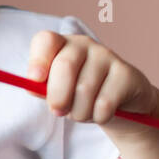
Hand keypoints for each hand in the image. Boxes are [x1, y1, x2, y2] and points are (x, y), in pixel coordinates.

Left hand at [25, 29, 158, 128]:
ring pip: (84, 90)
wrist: (121, 104)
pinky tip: (102, 114)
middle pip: (65, 66)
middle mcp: (84, 44)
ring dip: (79, 113)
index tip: (35, 80)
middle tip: (58, 111)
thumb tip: (31, 87)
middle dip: (58, 96)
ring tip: (83, 113)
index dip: (38, 59)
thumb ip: (42, 89)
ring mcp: (107, 56)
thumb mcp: (57, 92)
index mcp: (61, 45)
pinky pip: (104, 103)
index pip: (46, 40)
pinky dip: (99, 117)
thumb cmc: (80, 96)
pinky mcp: (126, 74)